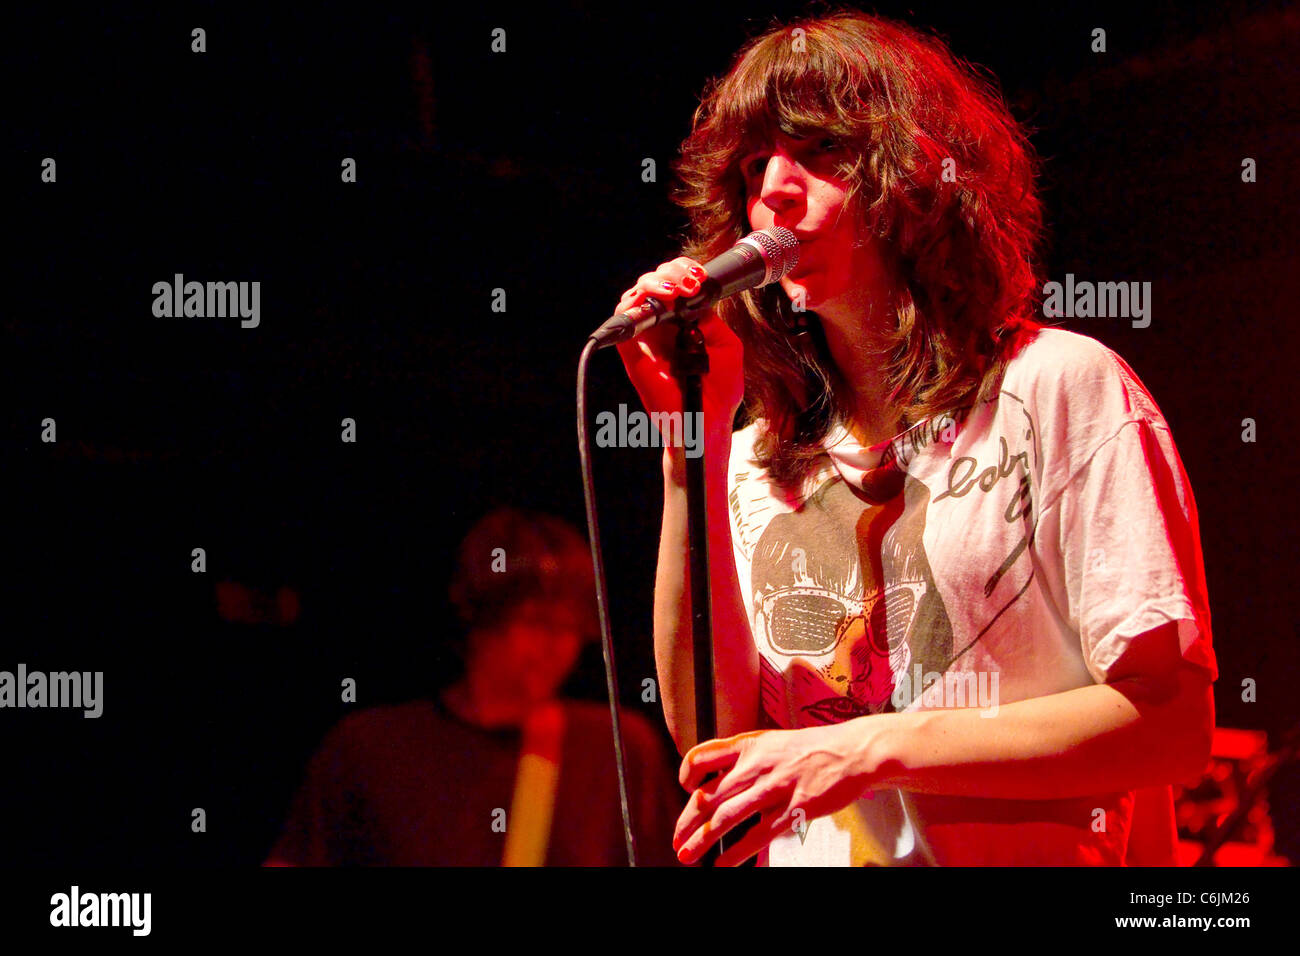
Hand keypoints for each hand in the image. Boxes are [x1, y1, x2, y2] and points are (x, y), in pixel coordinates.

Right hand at [612, 257, 743, 440]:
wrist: (709, 424)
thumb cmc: (720, 391)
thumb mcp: (726, 346)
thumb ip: (711, 321)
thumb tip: (695, 301)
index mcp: (682, 323)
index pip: (673, 285)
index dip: (683, 271)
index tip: (699, 275)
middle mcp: (661, 328)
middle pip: (653, 283)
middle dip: (670, 271)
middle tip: (690, 281)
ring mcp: (645, 341)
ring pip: (634, 297)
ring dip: (653, 283)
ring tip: (676, 288)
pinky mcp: (633, 355)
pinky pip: (622, 324)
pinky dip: (634, 307)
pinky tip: (657, 301)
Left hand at [672, 722, 878, 865]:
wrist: (851, 751)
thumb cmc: (813, 748)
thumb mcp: (772, 742)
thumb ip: (746, 759)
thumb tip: (722, 781)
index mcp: (748, 745)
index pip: (702, 756)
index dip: (687, 774)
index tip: (685, 789)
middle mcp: (755, 766)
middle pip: (709, 795)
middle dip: (687, 821)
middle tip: (677, 838)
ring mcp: (773, 788)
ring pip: (726, 817)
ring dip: (703, 840)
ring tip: (687, 855)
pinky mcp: (792, 810)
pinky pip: (757, 836)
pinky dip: (736, 853)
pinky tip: (723, 865)